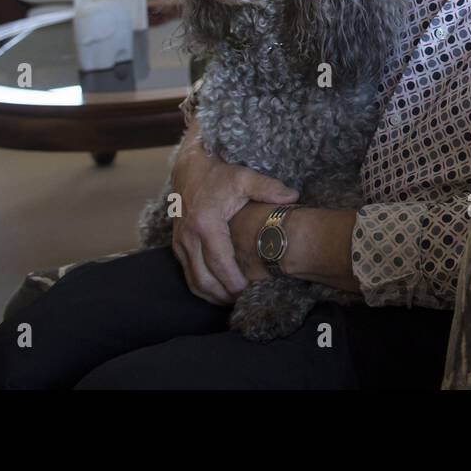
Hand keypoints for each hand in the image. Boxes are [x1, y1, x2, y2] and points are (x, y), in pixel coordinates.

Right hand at [169, 119, 299, 304]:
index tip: (251, 290)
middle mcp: (188, 236)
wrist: (188, 168)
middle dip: (225, 295)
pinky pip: (187, 274)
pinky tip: (220, 291)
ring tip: (235, 300)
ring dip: (213, 296)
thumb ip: (268, 188)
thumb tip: (293, 198)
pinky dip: (203, 287)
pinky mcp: (177, 245)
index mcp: (206, 223)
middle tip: (246, 301)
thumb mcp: (244, 177)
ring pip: (193, 281)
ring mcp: (180, 243)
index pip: (220, 263)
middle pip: (204, 279)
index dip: (235, 281)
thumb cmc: (219, 175)